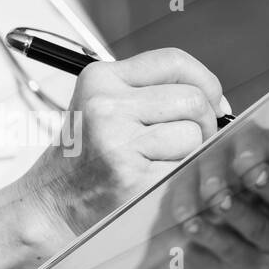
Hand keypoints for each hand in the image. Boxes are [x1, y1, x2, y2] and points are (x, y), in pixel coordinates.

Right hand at [18, 48, 225, 246]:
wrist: (51, 206)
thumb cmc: (87, 158)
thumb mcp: (105, 108)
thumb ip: (152, 93)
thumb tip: (218, 102)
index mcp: (100, 79)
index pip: (173, 62)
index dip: (206, 81)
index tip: (213, 102)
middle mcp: (106, 105)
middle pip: (192, 100)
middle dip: (204, 123)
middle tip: (189, 142)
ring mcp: (118, 142)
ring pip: (193, 135)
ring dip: (189, 154)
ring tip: (159, 164)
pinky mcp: (132, 178)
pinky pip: (185, 167)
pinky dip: (180, 177)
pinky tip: (154, 181)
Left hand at [143, 101, 268, 268]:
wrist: (189, 232)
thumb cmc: (224, 176)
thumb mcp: (237, 151)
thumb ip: (248, 146)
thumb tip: (244, 156)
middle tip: (252, 170)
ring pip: (259, 228)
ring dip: (236, 212)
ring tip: (215, 198)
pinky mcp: (251, 264)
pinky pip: (229, 249)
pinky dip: (209, 234)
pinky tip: (191, 221)